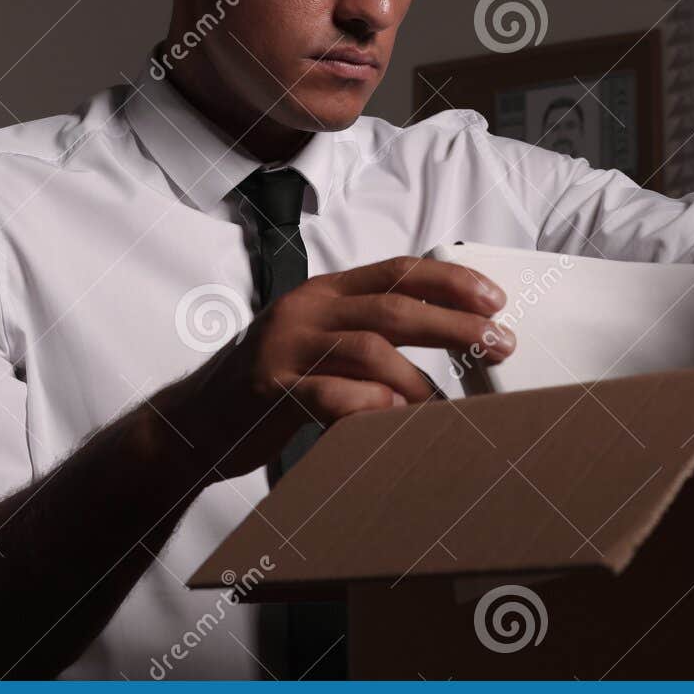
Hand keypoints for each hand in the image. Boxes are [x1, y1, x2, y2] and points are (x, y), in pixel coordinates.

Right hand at [162, 256, 512, 478]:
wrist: (195, 423)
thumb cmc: (269, 385)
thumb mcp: (317, 342)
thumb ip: (365, 333)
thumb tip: (446, 332)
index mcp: (323, 292)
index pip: (397, 271)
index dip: (451, 282)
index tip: (495, 300)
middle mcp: (306, 310)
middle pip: (394, 307)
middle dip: (456, 326)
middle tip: (499, 345)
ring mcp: (285, 348)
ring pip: (368, 349)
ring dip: (417, 379)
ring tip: (444, 405)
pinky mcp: (269, 390)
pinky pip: (328, 394)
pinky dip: (368, 405)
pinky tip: (391, 417)